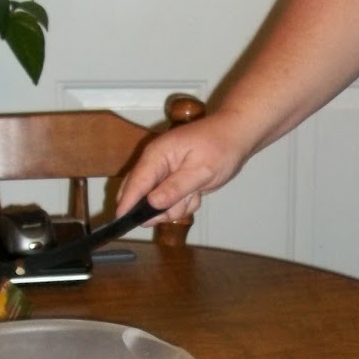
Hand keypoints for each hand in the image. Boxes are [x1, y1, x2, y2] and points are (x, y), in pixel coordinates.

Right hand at [116, 113, 253, 222]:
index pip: (136, 182)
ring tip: (195, 193)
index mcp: (157, 155)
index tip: (120, 221)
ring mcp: (164, 172)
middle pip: (141, 194)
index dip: (127, 203)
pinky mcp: (174, 180)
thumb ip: (175, 188)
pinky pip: (172, 201)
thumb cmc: (221, 147)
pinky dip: (185, 202)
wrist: (237, 136)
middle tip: (179, 206)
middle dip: (158, 208)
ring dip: (177, 206)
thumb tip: (151, 203)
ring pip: (159, 203)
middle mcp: (156, 163)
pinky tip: (197, 192)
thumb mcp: (201, 171)